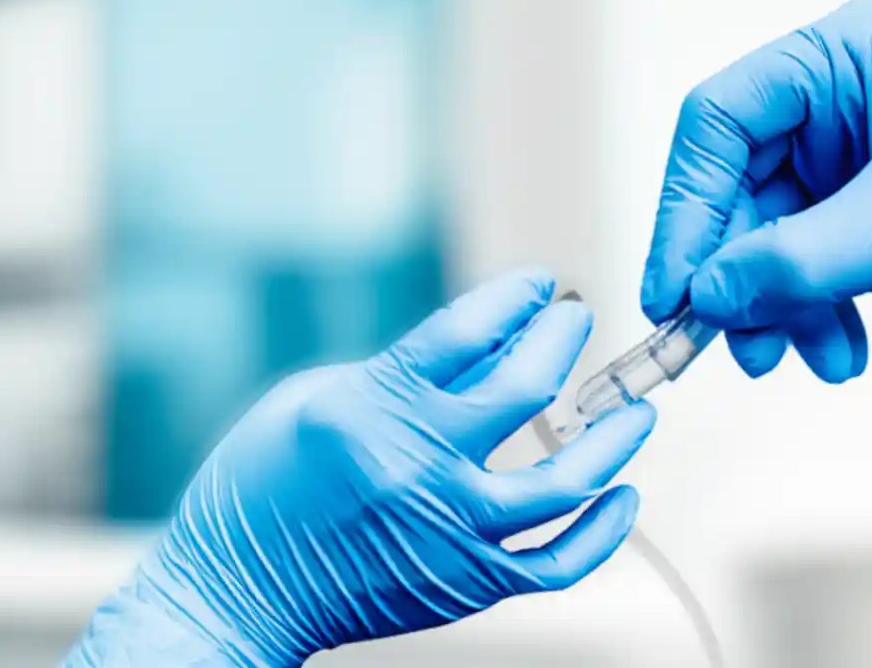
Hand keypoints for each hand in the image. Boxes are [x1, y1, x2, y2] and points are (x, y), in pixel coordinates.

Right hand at [67, 270, 653, 666]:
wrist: (236, 587)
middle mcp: (418, 466)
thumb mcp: (319, 396)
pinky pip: (559, 563)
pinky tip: (621, 496)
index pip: (469, 330)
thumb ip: (407, 371)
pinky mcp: (468, 584)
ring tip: (635, 412)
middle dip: (564, 338)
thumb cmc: (264, 483)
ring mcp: (449, 530)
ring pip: (565, 482)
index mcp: (372, 406)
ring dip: (613, 437)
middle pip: (526, 387)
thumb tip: (493, 343)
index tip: (539, 285)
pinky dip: (602, 531)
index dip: (516, 297)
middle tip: (575, 322)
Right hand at [641, 0, 871, 381]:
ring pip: (766, 236)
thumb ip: (796, 262)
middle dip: (738, 276)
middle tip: (731, 343)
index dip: (685, 206)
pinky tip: (839, 352)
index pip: (721, 121)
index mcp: (842, 57)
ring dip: (774, 307)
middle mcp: (836, 97)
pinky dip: (810, 312)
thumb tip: (707, 295)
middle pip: (737, 188)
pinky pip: (803, 263)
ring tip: (794, 359)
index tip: (676, 288)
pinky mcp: (863, 207)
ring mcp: (848, 155)